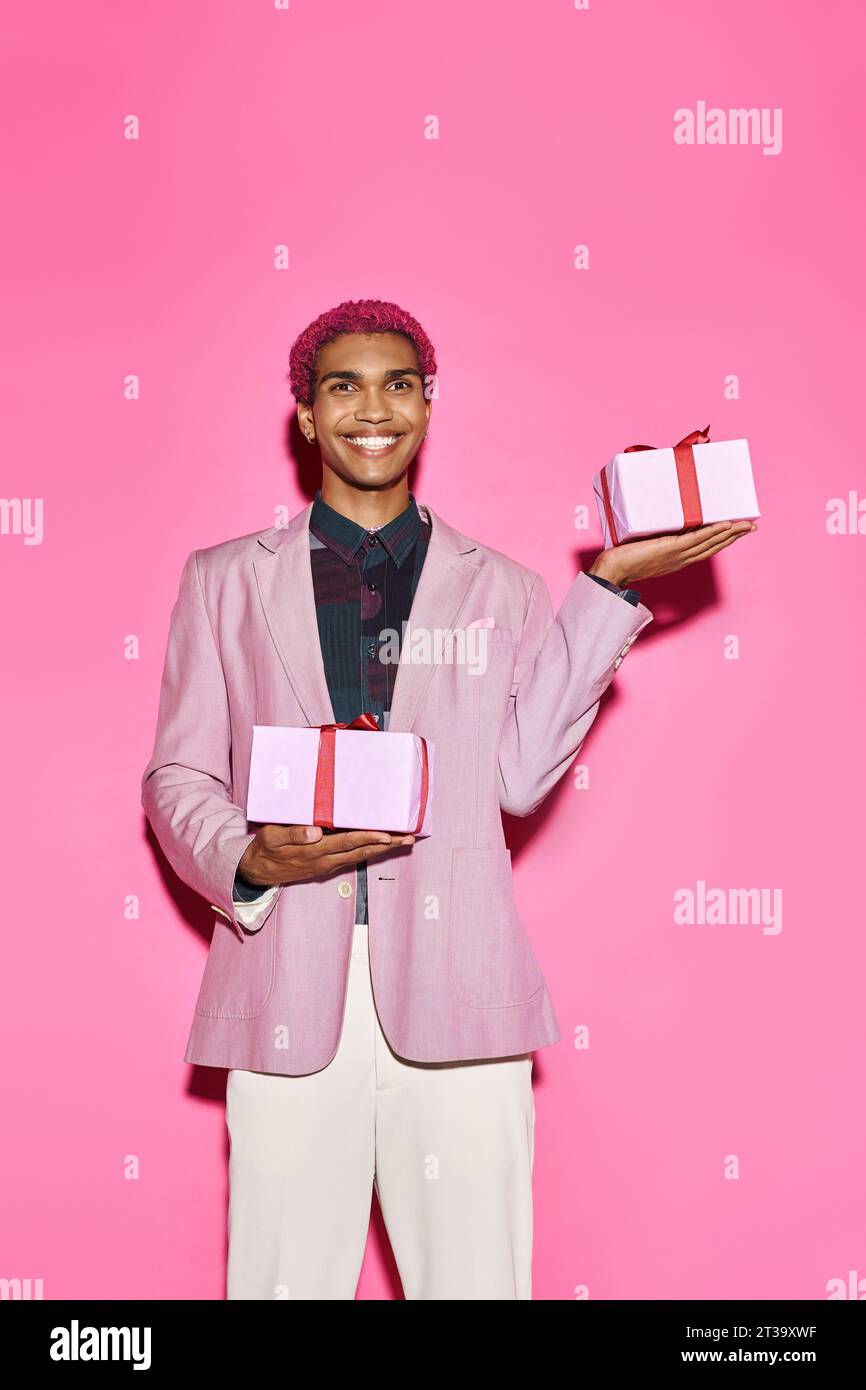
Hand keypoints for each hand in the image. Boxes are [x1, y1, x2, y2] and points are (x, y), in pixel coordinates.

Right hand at [238, 823, 414, 886]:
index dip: (368, 838)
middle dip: (387, 845)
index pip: (346, 842)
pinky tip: (381, 845)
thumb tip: (316, 831)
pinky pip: (353, 858)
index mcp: (314, 851)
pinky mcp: (327, 865)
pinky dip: (370, 851)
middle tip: (409, 837)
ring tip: (405, 840)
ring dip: (384, 849)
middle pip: (362, 852)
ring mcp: (328, 865)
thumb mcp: (272, 838)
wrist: (257, 871)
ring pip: (361, 856)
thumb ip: (293, 834)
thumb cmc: (265, 849)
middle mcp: (326, 860)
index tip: (386, 835)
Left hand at [589, 520, 756, 587]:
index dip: (721, 540)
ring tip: (747, 524)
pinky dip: (714, 532)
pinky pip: (698, 539)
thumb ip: (653, 536)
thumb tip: (653, 518)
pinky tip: (728, 525)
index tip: (735, 531)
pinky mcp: (672, 548)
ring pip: (711, 542)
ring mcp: (678, 554)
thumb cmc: (622, 559)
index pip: (704, 548)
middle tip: (751, 526)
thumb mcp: (644, 546)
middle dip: (734, 536)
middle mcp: (681, 559)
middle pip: (714, 546)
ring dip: (731, 533)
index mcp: (677, 559)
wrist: (612, 570)